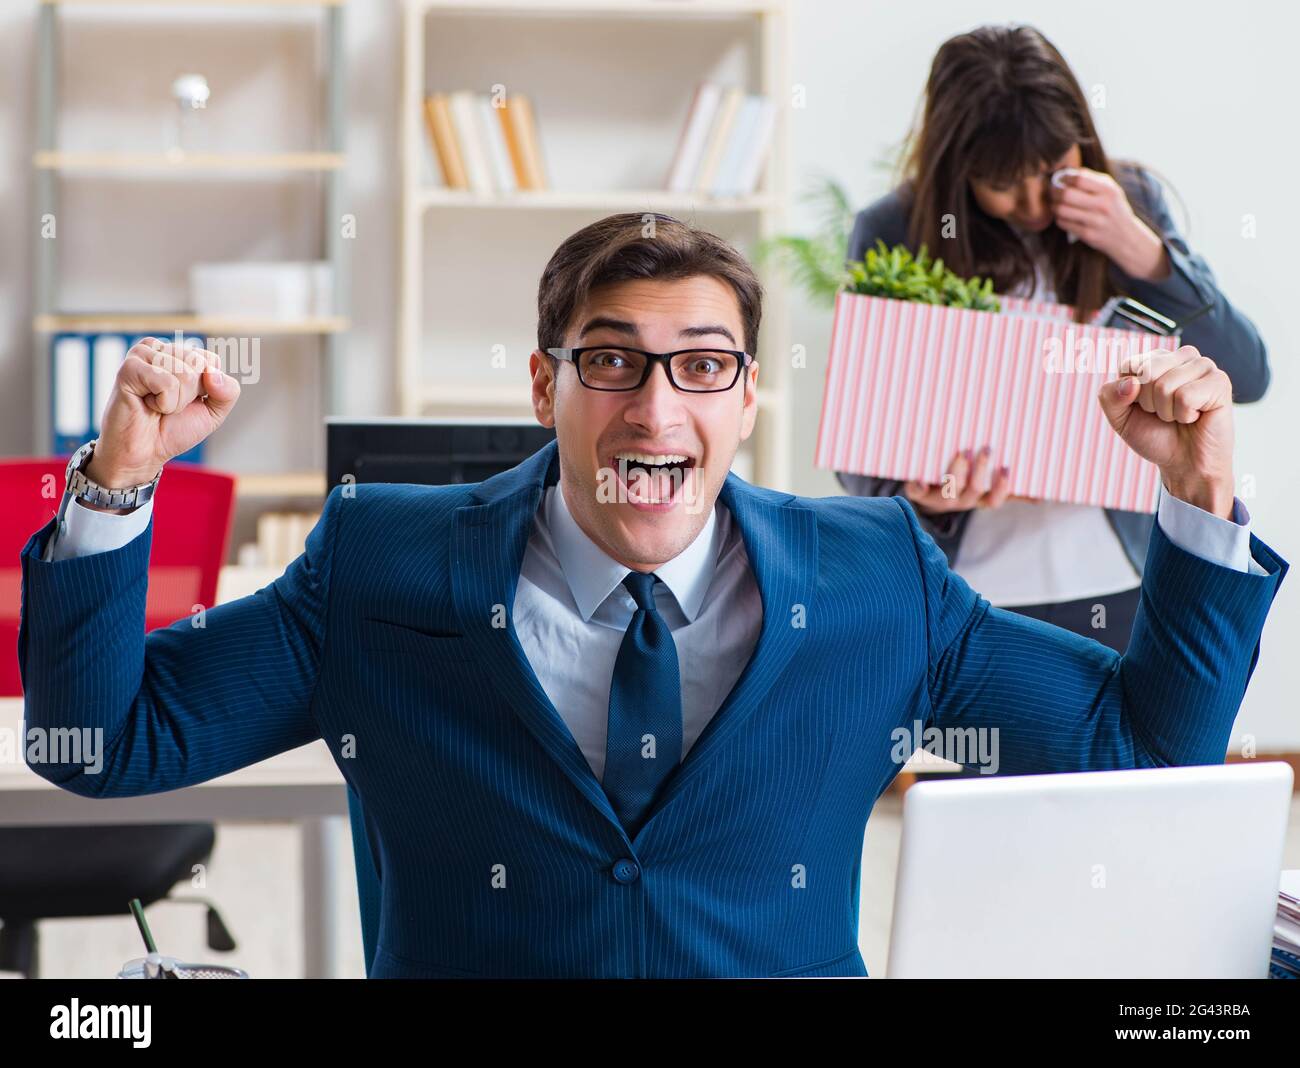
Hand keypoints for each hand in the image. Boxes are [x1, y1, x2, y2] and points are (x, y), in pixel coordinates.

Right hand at [86, 338, 239, 490]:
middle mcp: (160, 348)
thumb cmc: (174, 429)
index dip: (207, 389)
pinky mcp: (129, 368)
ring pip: (185, 374)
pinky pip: (167, 383)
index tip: (186, 400)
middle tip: (168, 405)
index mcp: (178, 353)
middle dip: (191, 395)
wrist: (145, 453)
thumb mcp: (214, 411)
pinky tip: (146, 404)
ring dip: (177, 401)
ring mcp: (142, 354)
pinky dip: (164, 403)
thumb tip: (213, 373)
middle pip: (199, 365)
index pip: (212, 360)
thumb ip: (228, 391)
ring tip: (157, 406)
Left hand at [903, 447, 1013, 514]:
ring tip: (962, 453)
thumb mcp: (987, 489)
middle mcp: (961, 500)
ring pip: (950, 491)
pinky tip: (918, 475)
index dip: (1001, 487)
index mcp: (979, 499)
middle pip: (974, 491)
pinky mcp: (919, 493)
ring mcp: (940, 498)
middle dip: (981, 471)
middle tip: (986, 449)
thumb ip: (1012, 491)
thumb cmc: (963, 485)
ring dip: (957, 473)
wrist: (926, 495)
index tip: (1006, 468)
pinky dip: (916, 485)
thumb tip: (1041, 498)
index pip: (995, 500)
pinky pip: (917, 492)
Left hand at [1051, 168, 1169, 281]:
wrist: (1127, 237)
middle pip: (1067, 194)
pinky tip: (1063, 216)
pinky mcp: (1087, 234)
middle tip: (1052, 192)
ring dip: (1054, 206)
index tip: (1060, 179)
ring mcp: (1095, 221)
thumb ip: (1092, 180)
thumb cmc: (1114, 209)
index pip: (1079, 178)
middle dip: (1054, 192)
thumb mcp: (1111, 191)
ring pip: (1061, 210)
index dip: (1065, 178)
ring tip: (1055, 204)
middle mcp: (1103, 204)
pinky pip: (1063, 223)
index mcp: (1109, 190)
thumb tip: (1066, 173)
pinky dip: (1059, 218)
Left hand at [1097, 346, 1234, 518]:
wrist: (1184, 463)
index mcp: (1157, 358)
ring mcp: (1203, 366)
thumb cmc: (1154, 435)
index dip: (1129, 395)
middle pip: (1146, 372)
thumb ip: (1110, 396)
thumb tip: (1131, 382)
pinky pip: (1186, 396)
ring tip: (1180, 416)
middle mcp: (1181, 356)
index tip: (1144, 407)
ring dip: (1166, 411)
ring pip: (1165, 385)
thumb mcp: (1120, 417)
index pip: (1129, 365)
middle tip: (1164, 414)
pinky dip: (1184, 415)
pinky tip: (1195, 417)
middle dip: (1148, 402)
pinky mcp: (1220, 381)